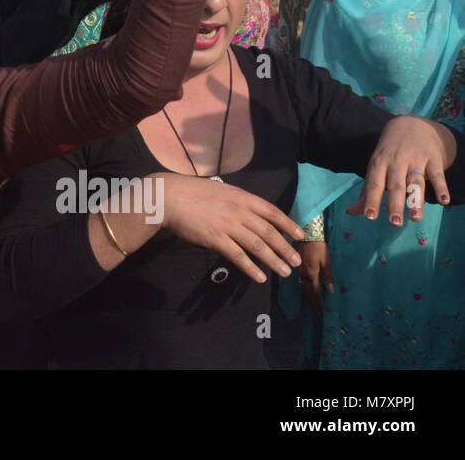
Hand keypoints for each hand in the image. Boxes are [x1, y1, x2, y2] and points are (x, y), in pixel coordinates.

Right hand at [159, 173, 303, 282]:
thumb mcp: (219, 190)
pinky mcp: (215, 238)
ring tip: (285, 272)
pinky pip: (238, 256)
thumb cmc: (190, 193)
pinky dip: (251, 268)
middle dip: (285, 247)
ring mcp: (228, 225)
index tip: (299, 235)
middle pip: (268, 231)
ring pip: (257, 245)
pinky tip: (260, 277)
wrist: (168, 198)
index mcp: (241, 197)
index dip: (287, 224)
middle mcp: (238, 211)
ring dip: (274, 260)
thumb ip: (235, 201)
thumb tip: (246, 211)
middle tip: (296, 261)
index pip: (271, 212)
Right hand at [299, 240, 332, 315]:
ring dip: (308, 297)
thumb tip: (331, 291)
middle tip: (318, 312)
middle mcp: (303, 274)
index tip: (323, 312)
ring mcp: (299, 270)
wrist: (307, 234)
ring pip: (303, 287)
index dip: (320, 302)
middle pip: (308, 292)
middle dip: (313, 302)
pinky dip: (304, 288)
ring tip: (313, 304)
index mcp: (311, 274)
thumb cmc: (319, 247)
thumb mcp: (326, 261)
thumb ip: (328, 276)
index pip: (316, 292)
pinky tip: (305, 289)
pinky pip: (300, 281)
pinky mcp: (298, 266)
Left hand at [346, 114, 454, 223]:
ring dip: (416, 200)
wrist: (411, 124)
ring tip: (416, 218)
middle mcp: (396, 161)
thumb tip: (350, 212)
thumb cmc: (389, 153)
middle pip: (395, 185)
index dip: (371, 199)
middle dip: (394, 204)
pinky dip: (441, 187)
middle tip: (395, 222)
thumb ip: (366, 191)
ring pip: (415, 182)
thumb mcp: (376, 167)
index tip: (370, 216)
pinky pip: (437, 174)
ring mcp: (415, 159)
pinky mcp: (433, 159)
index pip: (374, 183)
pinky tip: (444, 201)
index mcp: (378, 163)